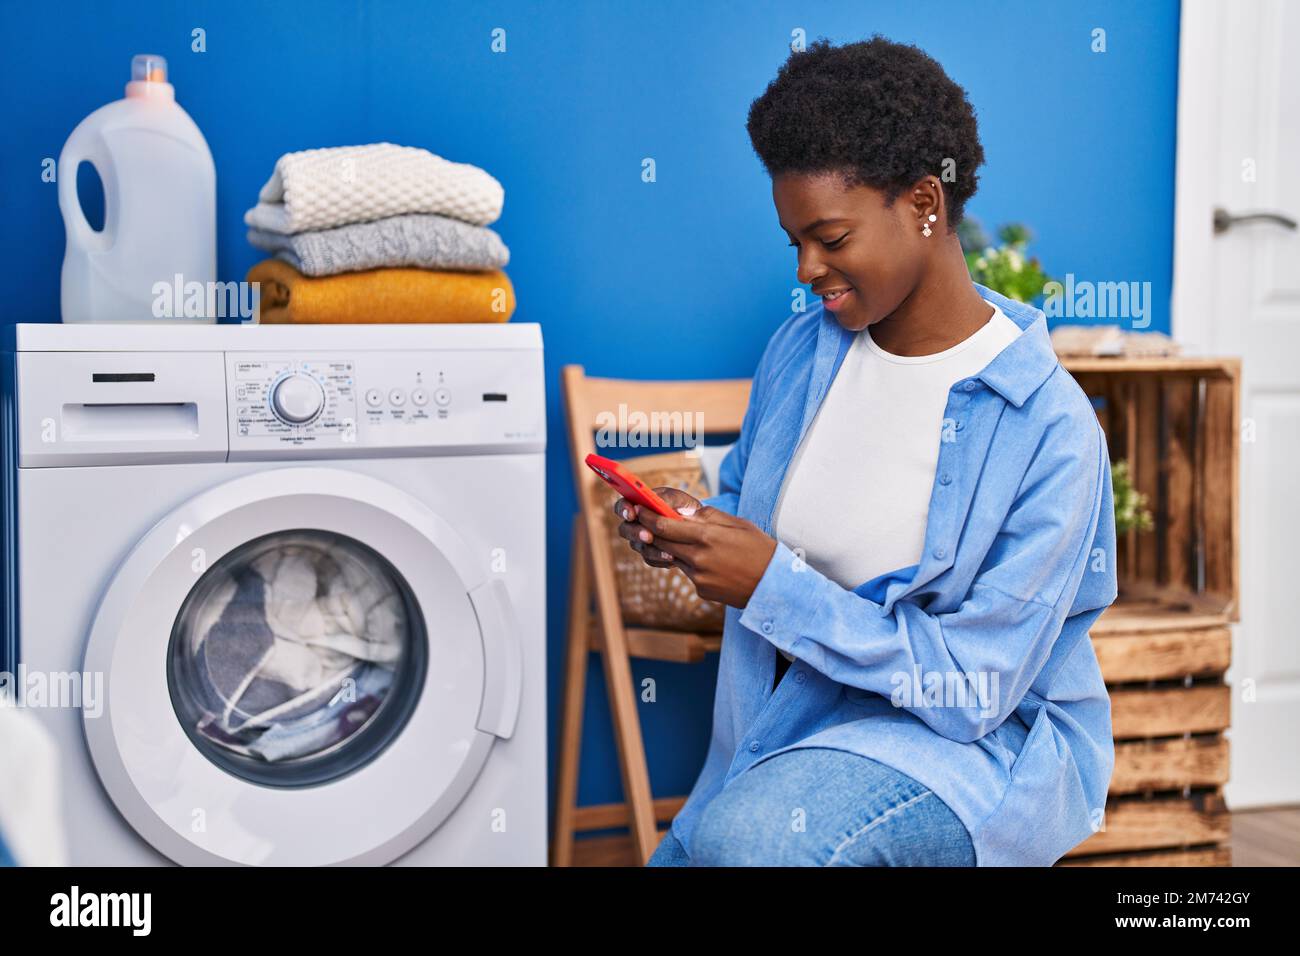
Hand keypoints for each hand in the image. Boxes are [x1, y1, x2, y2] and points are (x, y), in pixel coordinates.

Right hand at [614, 487, 700, 569]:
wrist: (697, 527)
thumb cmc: (685, 507)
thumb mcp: (679, 498)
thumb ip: (666, 498)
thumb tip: (656, 501)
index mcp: (637, 505)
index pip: (622, 506)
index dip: (623, 509)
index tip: (632, 513)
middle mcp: (635, 524)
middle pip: (624, 529)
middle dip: (635, 533)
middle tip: (648, 535)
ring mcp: (640, 541)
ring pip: (638, 546)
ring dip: (651, 549)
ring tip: (667, 550)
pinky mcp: (650, 555)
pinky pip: (650, 559)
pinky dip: (661, 557)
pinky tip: (672, 557)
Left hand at [616, 489, 777, 608]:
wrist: (775, 585)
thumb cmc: (759, 549)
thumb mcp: (737, 524)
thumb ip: (708, 517)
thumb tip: (681, 513)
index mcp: (707, 536)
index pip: (664, 525)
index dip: (647, 516)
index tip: (639, 509)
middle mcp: (699, 557)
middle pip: (662, 542)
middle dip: (650, 531)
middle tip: (643, 521)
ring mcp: (699, 577)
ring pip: (674, 557)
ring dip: (673, 547)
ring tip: (685, 539)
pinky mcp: (702, 590)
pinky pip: (688, 573)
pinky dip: (691, 564)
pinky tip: (709, 561)